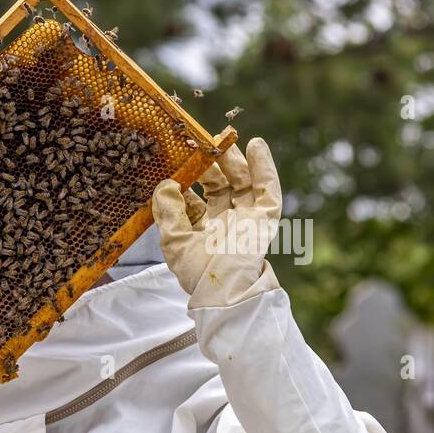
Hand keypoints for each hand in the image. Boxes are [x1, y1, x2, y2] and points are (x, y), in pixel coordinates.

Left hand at [152, 138, 282, 307]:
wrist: (227, 294)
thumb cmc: (199, 275)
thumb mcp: (174, 242)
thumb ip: (168, 212)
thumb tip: (166, 184)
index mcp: (204, 232)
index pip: (196, 200)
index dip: (188, 180)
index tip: (178, 159)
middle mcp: (226, 225)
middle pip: (221, 187)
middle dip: (212, 165)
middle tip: (202, 144)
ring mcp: (247, 220)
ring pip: (243, 184)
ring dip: (237, 161)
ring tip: (228, 138)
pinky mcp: (265, 219)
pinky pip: (267, 190)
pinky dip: (264, 168)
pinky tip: (257, 146)